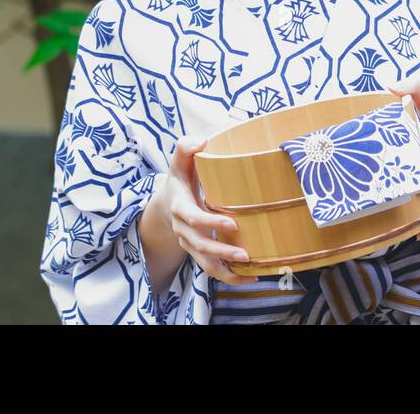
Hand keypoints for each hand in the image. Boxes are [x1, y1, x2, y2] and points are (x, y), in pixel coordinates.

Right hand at [161, 135, 253, 284]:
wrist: (168, 200)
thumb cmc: (182, 176)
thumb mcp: (180, 160)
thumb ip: (186, 147)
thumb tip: (200, 142)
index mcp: (180, 206)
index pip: (193, 218)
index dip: (210, 222)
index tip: (233, 224)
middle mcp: (183, 228)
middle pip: (199, 245)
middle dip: (222, 252)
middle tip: (245, 255)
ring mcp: (190, 243)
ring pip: (205, 264)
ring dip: (227, 270)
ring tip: (251, 272)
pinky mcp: (199, 252)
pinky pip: (212, 269)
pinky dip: (230, 276)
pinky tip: (251, 276)